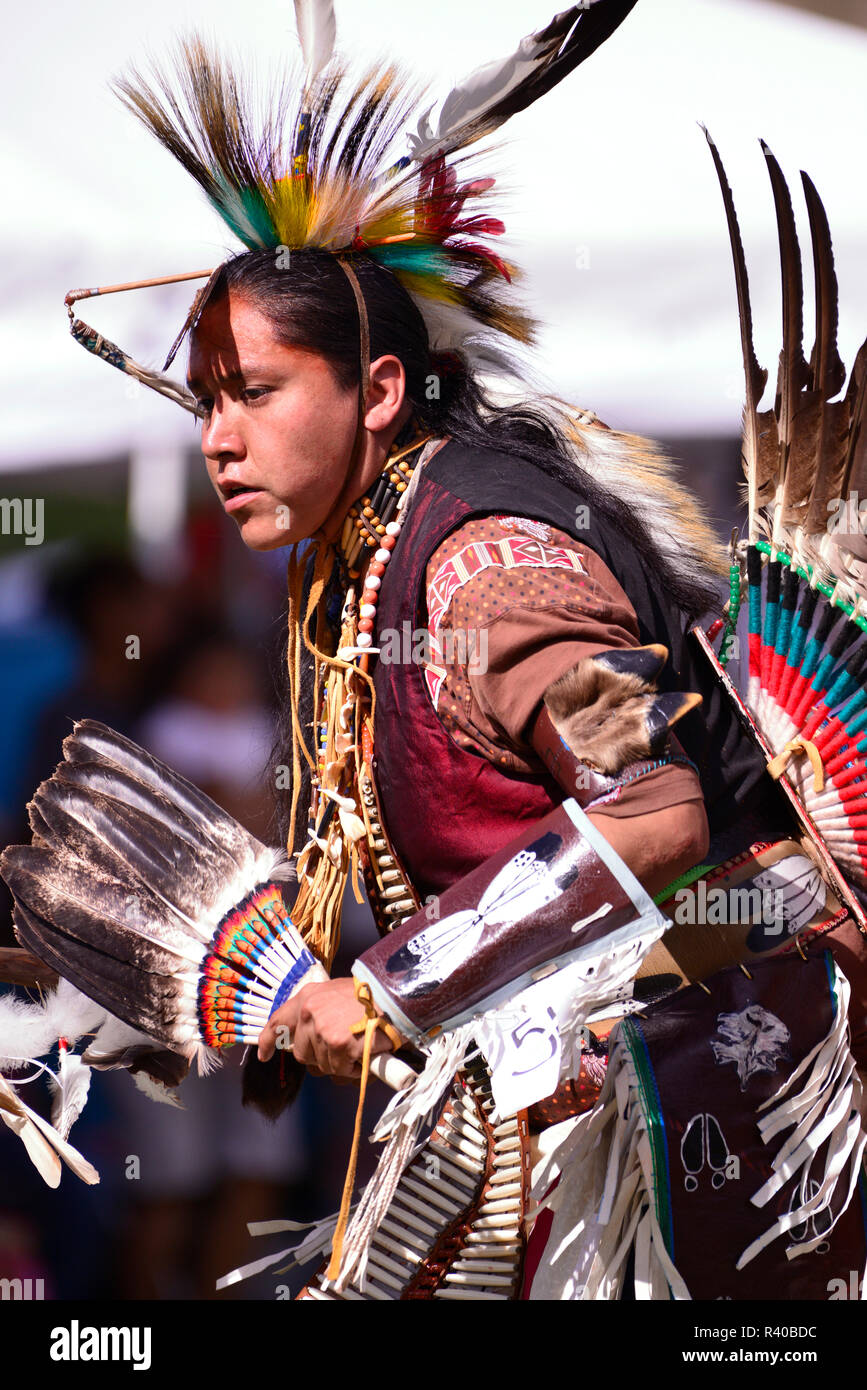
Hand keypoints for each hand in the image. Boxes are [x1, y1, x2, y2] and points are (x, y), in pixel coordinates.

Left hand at [257, 976, 394, 1079]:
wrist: (393, 996)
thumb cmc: (370, 996)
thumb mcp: (336, 994)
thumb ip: (319, 1012)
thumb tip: (312, 1036)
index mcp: (307, 997)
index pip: (278, 1022)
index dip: (268, 1041)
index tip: (264, 1055)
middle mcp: (309, 1012)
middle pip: (302, 1052)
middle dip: (320, 1055)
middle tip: (342, 1045)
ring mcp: (322, 1030)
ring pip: (322, 1064)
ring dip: (340, 1061)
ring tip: (358, 1044)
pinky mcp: (338, 1046)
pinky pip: (341, 1069)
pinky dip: (353, 1067)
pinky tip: (364, 1052)